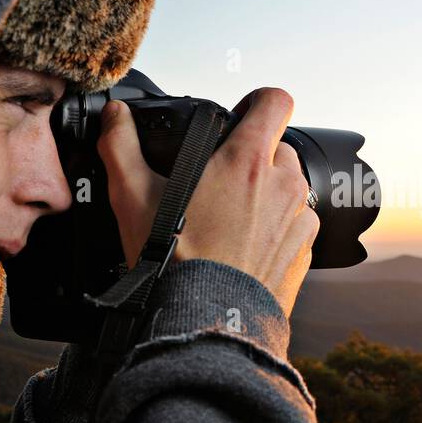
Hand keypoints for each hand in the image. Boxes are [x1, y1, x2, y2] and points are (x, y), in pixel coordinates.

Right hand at [96, 88, 319, 318]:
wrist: (206, 322)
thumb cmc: (175, 262)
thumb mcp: (133, 198)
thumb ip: (121, 146)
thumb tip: (115, 117)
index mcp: (248, 160)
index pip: (275, 101)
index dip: (258, 102)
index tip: (243, 114)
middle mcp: (284, 183)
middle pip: (278, 147)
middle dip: (254, 157)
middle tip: (220, 182)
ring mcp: (300, 218)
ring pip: (289, 187)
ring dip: (267, 194)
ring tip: (231, 220)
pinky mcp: (306, 250)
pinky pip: (296, 224)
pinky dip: (277, 229)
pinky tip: (246, 247)